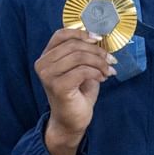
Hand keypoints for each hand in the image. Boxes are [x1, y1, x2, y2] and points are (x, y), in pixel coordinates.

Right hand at [34, 28, 115, 154]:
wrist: (71, 121)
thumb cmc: (77, 93)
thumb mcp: (80, 67)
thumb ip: (83, 52)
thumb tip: (98, 37)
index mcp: (47, 56)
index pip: (61, 34)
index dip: (81, 33)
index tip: (98, 39)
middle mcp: (43, 64)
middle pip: (74, 45)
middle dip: (97, 51)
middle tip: (111, 59)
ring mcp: (48, 75)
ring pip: (79, 57)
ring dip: (99, 62)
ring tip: (108, 71)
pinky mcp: (57, 87)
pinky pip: (82, 71)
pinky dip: (96, 73)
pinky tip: (102, 79)